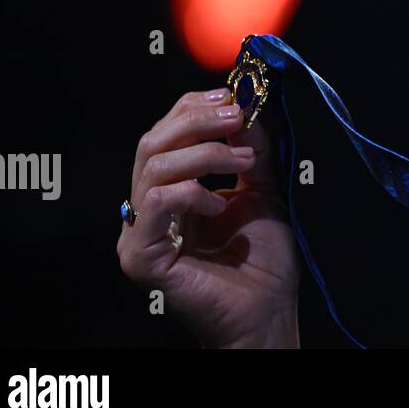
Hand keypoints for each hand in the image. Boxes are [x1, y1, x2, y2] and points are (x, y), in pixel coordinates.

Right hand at [117, 88, 300, 346]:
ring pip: (154, 165)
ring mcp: (141, 232)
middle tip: (238, 116)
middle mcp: (150, 207)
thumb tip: (248, 104)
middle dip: (198, 119)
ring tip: (243, 162)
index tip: (234, 97)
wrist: (267, 310)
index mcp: (174, 188)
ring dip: (205, 153)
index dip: (196, 108)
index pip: (167, 132)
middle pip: (153, 141)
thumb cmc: (263, 260)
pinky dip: (192, 192)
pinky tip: (220, 205)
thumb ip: (252, 148)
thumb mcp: (263, 188)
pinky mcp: (141, 256)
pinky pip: (156, 203)